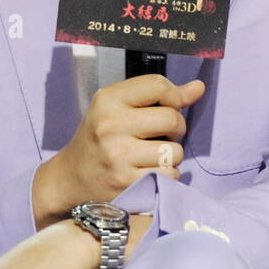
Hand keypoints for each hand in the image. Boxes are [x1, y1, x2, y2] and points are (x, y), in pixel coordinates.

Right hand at [35, 74, 203, 226]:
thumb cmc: (101, 138)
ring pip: (174, 151)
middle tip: (161, 135)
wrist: (70, 179)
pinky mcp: (126, 183)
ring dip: (171, 156)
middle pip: (172, 118)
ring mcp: (118, 156)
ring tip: (151, 156)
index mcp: (108, 100)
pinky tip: (149, 173)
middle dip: (176, 128)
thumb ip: (159, 96)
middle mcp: (110, 125)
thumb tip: (199, 87)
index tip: (169, 106)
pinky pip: (170, 175)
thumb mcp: (120, 109)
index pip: (158, 85)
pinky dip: (166, 175)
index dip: (173, 96)